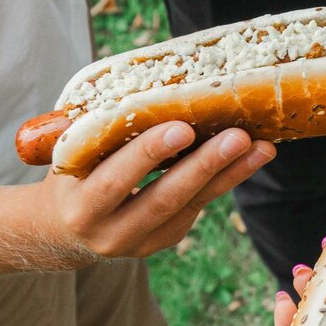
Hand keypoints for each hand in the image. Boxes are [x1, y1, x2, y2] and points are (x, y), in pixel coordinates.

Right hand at [39, 123, 273, 261]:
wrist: (63, 228)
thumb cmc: (74, 171)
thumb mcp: (75, 154)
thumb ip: (105, 131)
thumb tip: (157, 82)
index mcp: (80, 206)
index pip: (115, 180)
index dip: (149, 154)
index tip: (183, 127)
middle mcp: (110, 232)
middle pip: (165, 198)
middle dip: (205, 165)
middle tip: (239, 136)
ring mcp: (141, 243)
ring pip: (192, 205)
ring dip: (232, 173)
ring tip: (263, 147)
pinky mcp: (166, 240)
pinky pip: (200, 206)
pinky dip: (227, 178)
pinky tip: (252, 155)